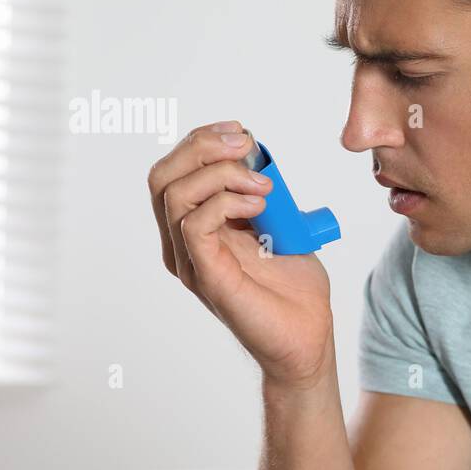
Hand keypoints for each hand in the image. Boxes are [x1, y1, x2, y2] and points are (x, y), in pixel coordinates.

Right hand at [147, 120, 334, 387]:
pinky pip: (193, 225)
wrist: (308, 336)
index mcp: (194, 227)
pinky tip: (257, 205)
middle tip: (247, 145)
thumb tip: (258, 158)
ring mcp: (191, 262)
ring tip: (263, 186)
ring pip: (173, 196)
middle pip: (162, 177)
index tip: (242, 132)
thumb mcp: (280, 224)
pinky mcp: (207, 276)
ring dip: (221, 175)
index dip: (202, 141)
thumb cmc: (294, 287)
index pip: (174, 171)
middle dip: (202, 147)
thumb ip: (262, 192)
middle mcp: (182, 244)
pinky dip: (225, 203)